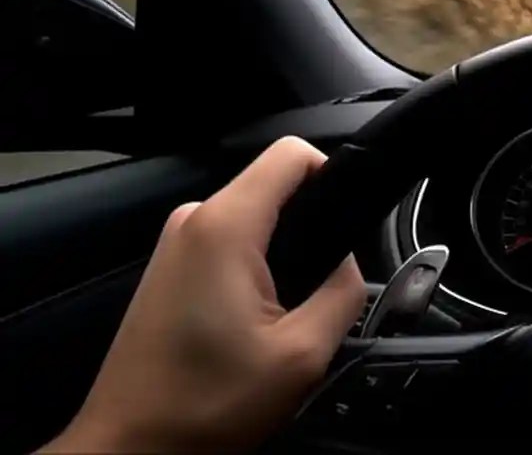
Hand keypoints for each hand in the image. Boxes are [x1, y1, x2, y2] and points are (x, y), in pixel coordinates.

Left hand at [41, 137, 365, 453]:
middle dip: (310, 232)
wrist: (131, 448)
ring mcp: (175, 244)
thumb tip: (352, 266)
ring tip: (282, 320)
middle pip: (275, 188)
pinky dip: (255, 274)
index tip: (350, 220)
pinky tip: (254, 326)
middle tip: (314, 298)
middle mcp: (192, 221)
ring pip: (255, 221)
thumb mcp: (302, 356)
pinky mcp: (169, 269)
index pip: (291, 153)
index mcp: (224, 228)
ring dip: (282, 260)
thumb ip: (344, 294)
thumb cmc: (202, 406)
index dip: (333, 173)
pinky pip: (230, 245)